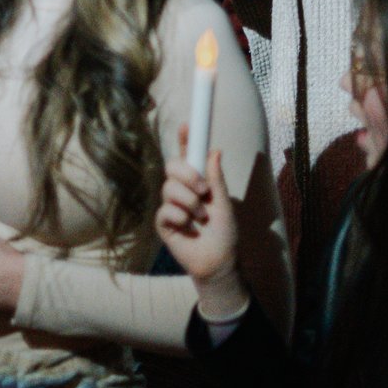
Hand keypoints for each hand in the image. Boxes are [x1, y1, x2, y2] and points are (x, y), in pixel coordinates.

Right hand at [157, 148, 248, 319]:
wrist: (217, 262)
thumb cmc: (224, 233)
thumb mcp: (223, 203)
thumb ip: (216, 179)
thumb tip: (215, 150)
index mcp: (198, 182)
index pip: (188, 156)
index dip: (185, 139)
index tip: (187, 125)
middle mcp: (181, 190)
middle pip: (172, 166)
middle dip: (187, 175)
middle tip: (203, 190)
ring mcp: (170, 205)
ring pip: (169, 189)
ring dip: (189, 203)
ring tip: (201, 218)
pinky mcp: (163, 222)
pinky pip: (166, 210)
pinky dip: (181, 219)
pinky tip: (189, 229)